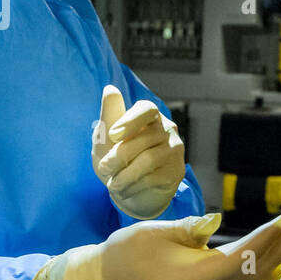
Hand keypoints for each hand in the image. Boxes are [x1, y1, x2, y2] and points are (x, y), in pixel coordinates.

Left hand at [91, 85, 186, 219]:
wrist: (129, 188)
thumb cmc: (116, 158)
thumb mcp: (105, 139)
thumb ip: (109, 116)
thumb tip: (110, 89)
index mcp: (149, 115)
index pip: (147, 110)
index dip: (131, 121)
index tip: (113, 134)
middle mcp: (166, 129)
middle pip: (143, 139)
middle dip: (118, 156)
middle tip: (104, 168)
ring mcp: (175, 150)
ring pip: (149, 159)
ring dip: (124, 175)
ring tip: (112, 184)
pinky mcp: (176, 171)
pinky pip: (154, 178)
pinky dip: (133, 186)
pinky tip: (124, 190)